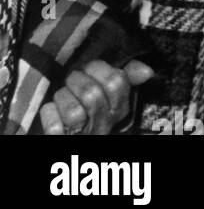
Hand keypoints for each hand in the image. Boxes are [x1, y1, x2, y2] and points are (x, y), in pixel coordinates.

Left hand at [38, 59, 154, 135]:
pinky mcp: (62, 140)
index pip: (117, 82)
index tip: (89, 68)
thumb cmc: (90, 110)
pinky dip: (49, 114)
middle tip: (72, 79)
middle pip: (93, 94)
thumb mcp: (110, 94)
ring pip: (74, 112)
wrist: (70, 135)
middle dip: (76, 80)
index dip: (98, 68)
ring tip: (61, 96)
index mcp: (118, 108)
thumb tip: (148, 70)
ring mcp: (83, 134)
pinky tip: (52, 111)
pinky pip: (55, 127)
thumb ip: (127, 78)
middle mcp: (104, 122)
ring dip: (62, 98)